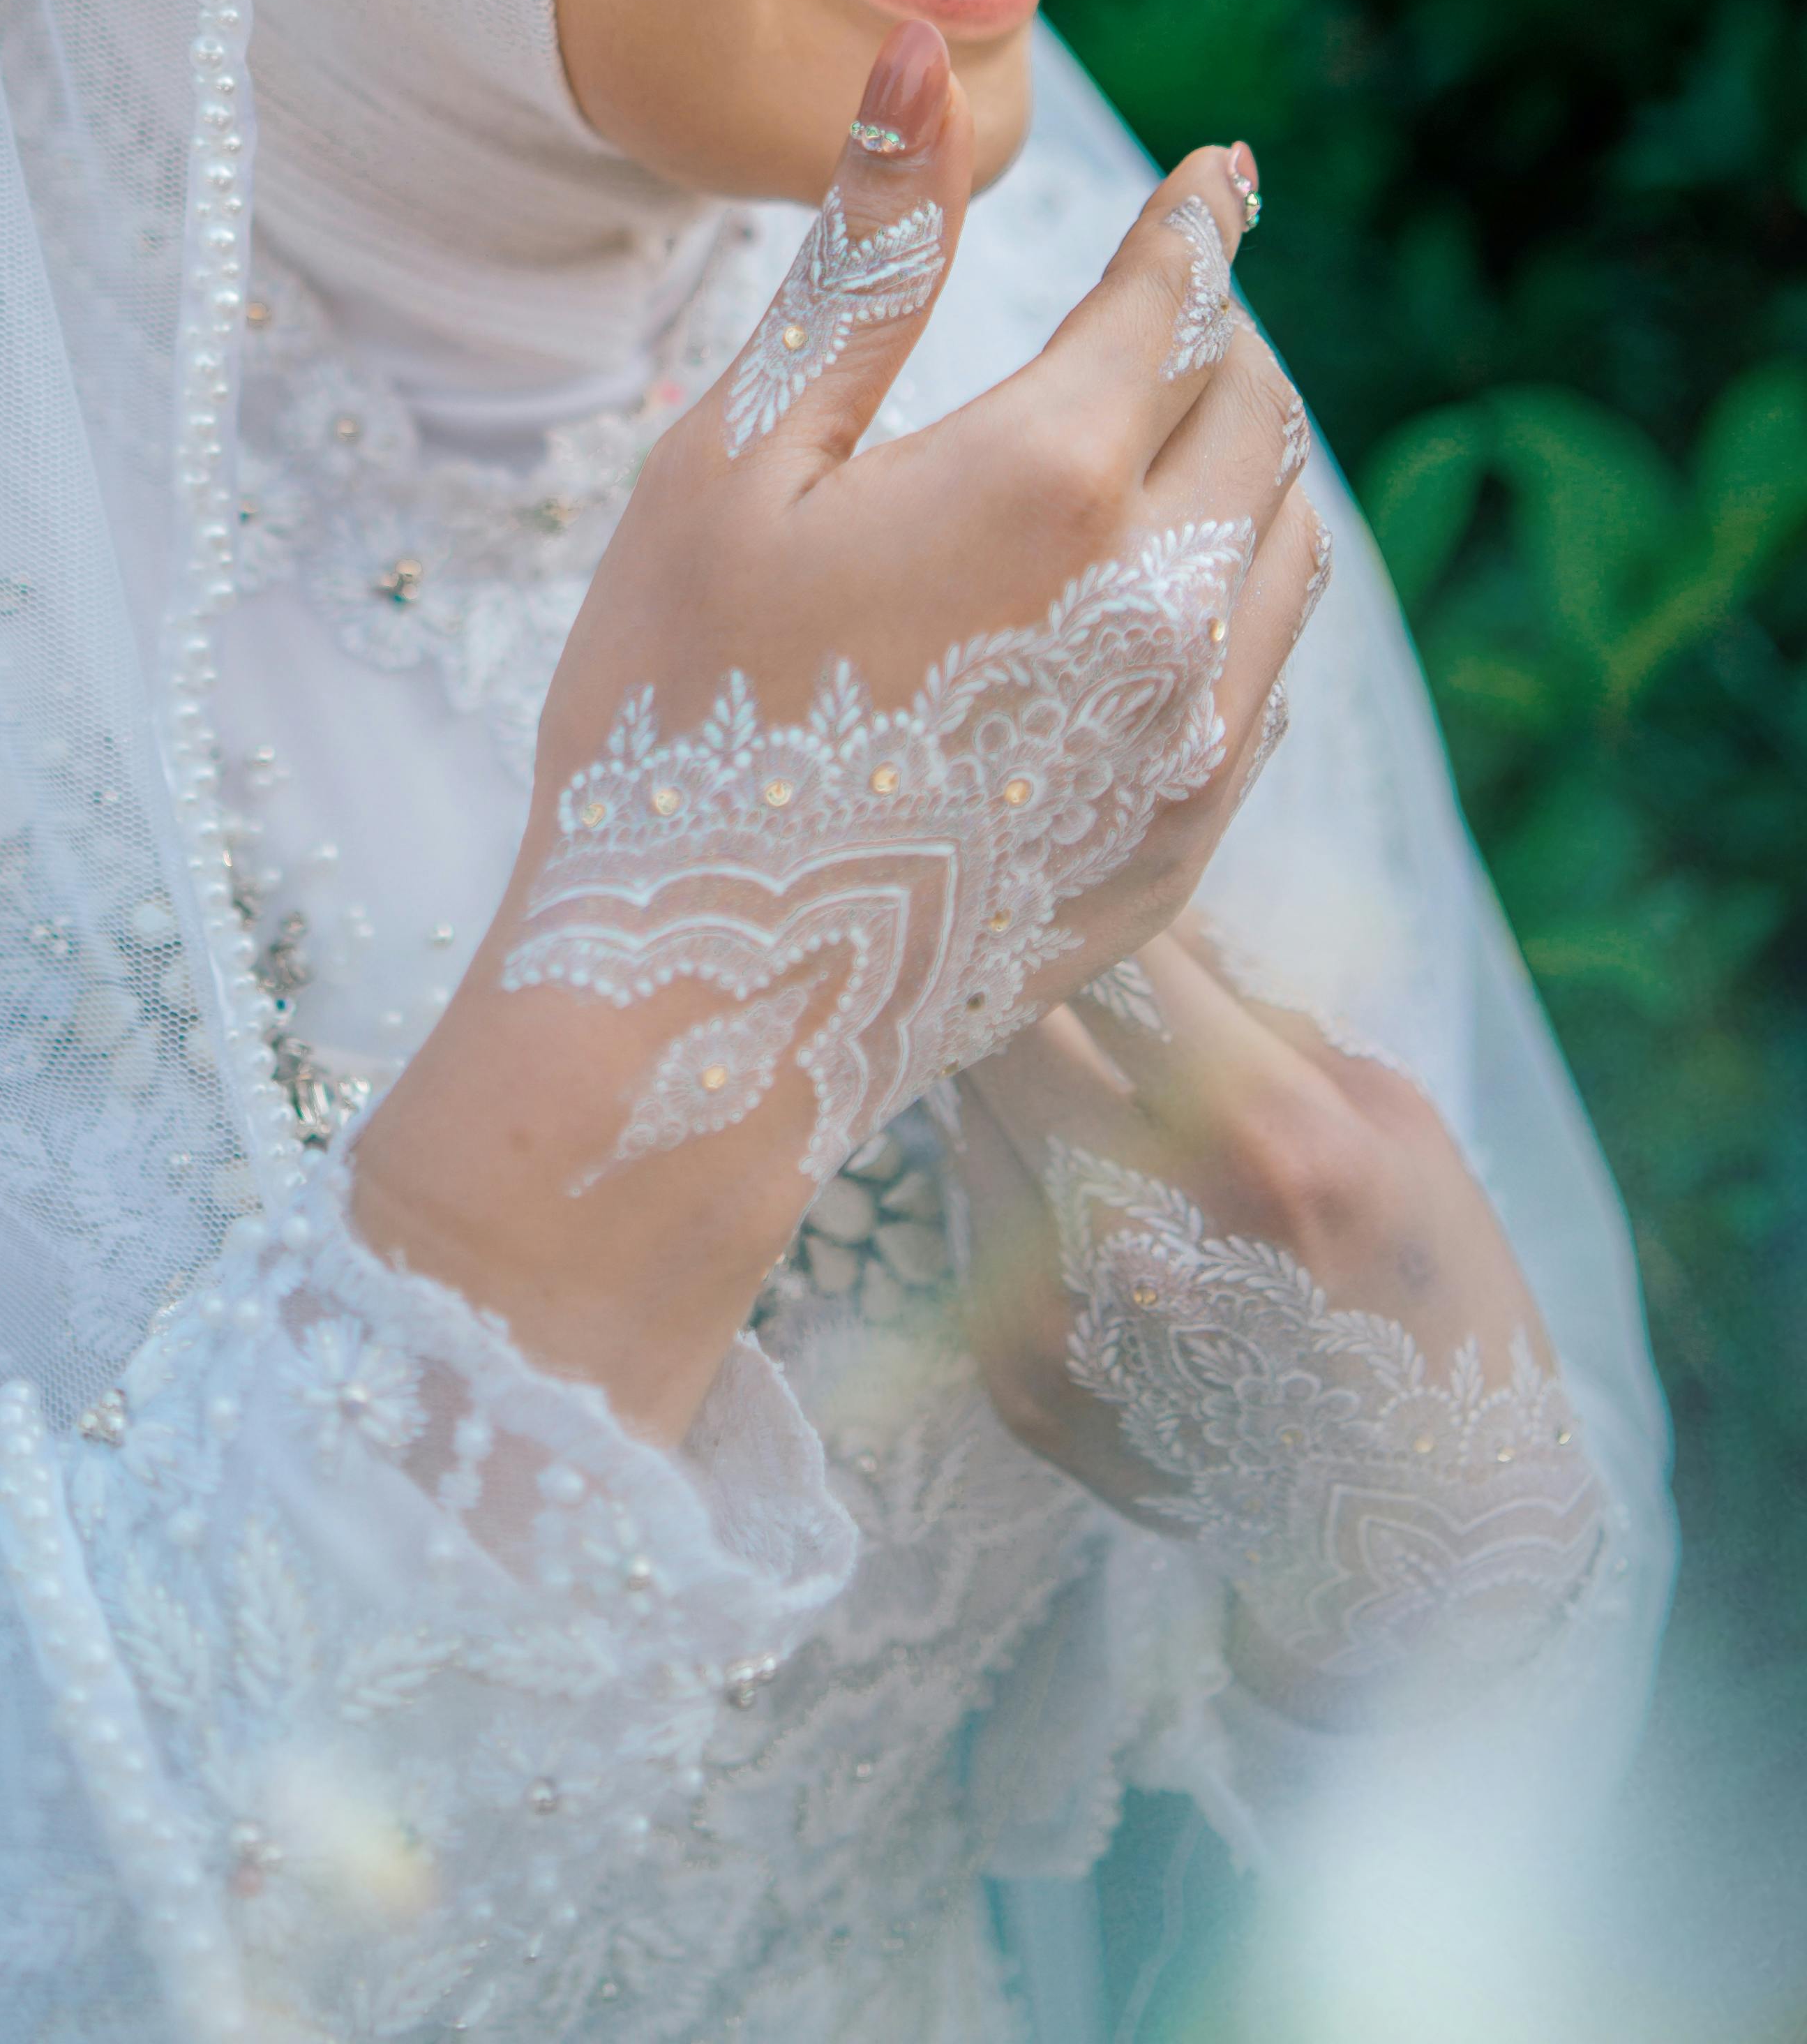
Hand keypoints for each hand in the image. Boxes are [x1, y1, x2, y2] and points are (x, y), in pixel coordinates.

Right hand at [352, 28, 1322, 1442]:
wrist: (688, 1007)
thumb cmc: (675, 707)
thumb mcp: (740, 452)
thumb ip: (868, 255)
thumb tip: (923, 60)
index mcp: (1051, 479)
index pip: (1178, 300)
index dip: (1200, 220)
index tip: (1224, 174)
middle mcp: (1163, 606)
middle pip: (1259, 417)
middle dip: (1220, 339)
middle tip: (1172, 308)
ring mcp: (1187, 742)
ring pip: (1290, 550)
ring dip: (1244, 470)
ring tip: (1167, 444)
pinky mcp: (1180, 847)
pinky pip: (1265, 684)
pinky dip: (1237, 605)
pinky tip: (1155, 606)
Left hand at [951, 931, 1603, 1717]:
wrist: (1418, 1534)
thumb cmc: (1424, 1281)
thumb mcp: (1380, 1105)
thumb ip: (1240, 994)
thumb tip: (1119, 882)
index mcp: (1263, 1134)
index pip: (1106, 939)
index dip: (1088, 881)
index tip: (1077, 852)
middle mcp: (1141, 1224)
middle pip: (999, 1013)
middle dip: (1017, 959)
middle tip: (1030, 924)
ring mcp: (1061, 1313)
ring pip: (961, 1102)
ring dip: (1003, 1064)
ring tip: (1066, 1063)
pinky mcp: (1011, 1377)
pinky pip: (969, 1205)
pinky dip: (1010, 1171)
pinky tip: (1085, 1192)